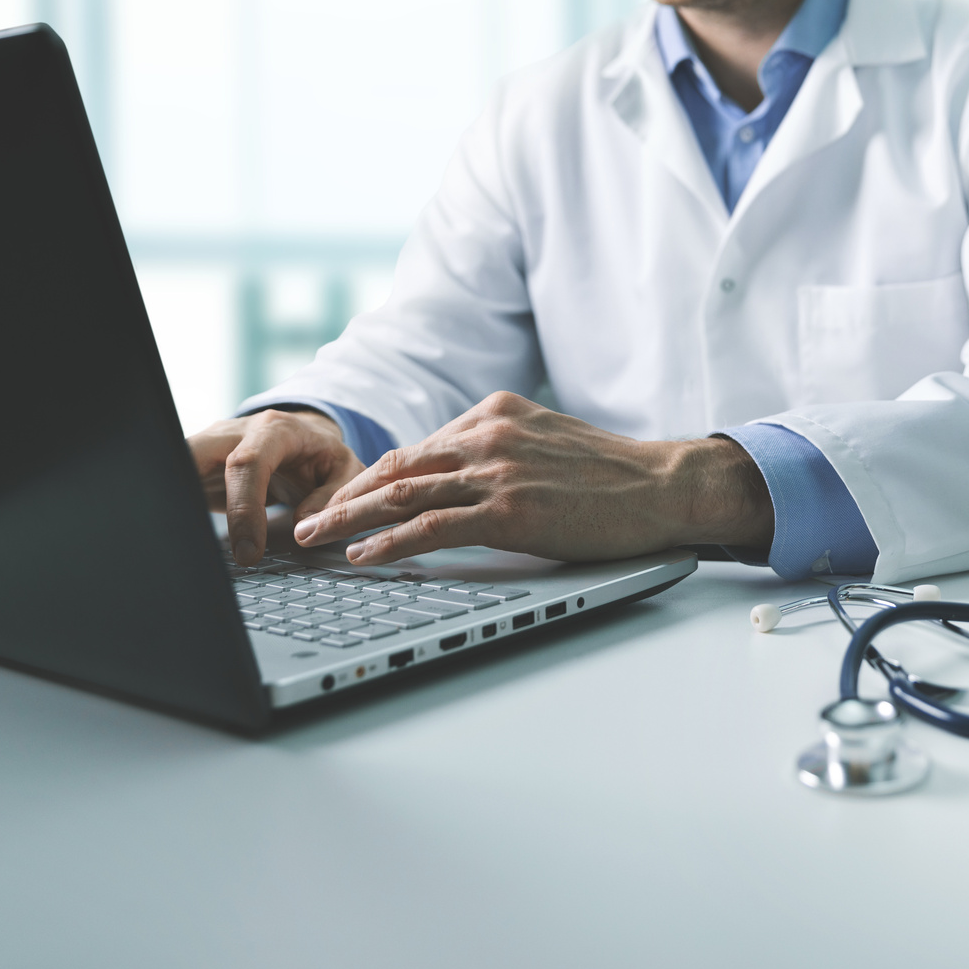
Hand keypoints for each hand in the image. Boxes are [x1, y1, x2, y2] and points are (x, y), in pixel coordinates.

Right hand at [189, 409, 364, 565]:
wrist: (302, 436)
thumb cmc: (321, 454)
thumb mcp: (344, 469)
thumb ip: (334, 495)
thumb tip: (304, 524)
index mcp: (274, 430)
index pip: (247, 464)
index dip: (244, 509)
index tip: (249, 550)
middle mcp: (234, 433)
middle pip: (192, 455)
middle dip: (184, 495)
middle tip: (194, 545)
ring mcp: (209, 447)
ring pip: (174, 467)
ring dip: (172, 502)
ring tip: (180, 542)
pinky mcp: (194, 466)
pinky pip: (176, 484)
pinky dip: (174, 508)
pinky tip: (179, 537)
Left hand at [292, 392, 773, 564]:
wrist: (663, 485)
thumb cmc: (612, 474)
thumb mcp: (548, 442)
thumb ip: (500, 449)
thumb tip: (458, 476)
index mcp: (495, 413)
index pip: (417, 450)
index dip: (370, 479)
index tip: (340, 501)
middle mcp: (489, 434)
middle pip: (397, 468)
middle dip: (343, 498)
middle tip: (305, 523)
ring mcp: (498, 470)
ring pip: (403, 495)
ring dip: (349, 519)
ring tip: (314, 542)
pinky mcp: (510, 509)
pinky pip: (433, 526)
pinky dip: (390, 542)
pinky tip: (363, 556)